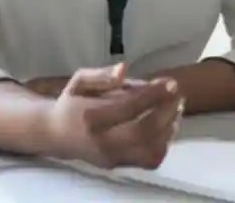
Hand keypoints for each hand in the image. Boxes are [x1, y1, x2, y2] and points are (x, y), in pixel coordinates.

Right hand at [44, 64, 184, 169]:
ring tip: (176, 107)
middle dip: (166, 112)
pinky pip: (149, 160)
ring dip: (170, 127)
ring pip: (150, 149)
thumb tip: (123, 69)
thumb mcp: (80, 80)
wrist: (56, 134)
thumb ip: (101, 75)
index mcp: (90, 117)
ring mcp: (111, 158)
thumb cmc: (72, 103)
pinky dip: (165, 143)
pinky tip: (167, 125)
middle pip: (144, 131)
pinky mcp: (118, 166)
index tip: (171, 82)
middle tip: (178, 95)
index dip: (153, 94)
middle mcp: (101, 142)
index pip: (129, 107)